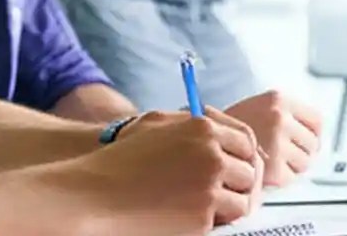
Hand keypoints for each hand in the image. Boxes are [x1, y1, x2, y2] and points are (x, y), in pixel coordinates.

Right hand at [68, 109, 263, 233]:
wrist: (97, 191)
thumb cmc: (122, 157)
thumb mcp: (157, 123)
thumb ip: (193, 125)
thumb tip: (222, 136)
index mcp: (202, 128)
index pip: (247, 142)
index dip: (243, 156)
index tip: (235, 166)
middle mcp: (211, 156)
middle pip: (249, 172)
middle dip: (238, 182)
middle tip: (223, 190)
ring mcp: (209, 188)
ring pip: (243, 201)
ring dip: (230, 205)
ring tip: (209, 205)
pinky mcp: (202, 219)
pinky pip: (223, 223)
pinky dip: (211, 221)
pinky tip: (190, 215)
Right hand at [225, 91, 323, 186]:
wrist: (200, 144)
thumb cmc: (223, 129)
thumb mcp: (255, 107)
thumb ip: (281, 115)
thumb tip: (315, 134)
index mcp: (277, 100)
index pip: (316, 120)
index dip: (310, 134)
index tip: (302, 142)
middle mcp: (279, 118)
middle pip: (313, 144)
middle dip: (300, 152)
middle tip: (282, 157)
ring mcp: (278, 143)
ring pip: (304, 163)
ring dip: (290, 167)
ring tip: (269, 165)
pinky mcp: (274, 169)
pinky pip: (290, 179)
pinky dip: (278, 180)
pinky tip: (262, 173)